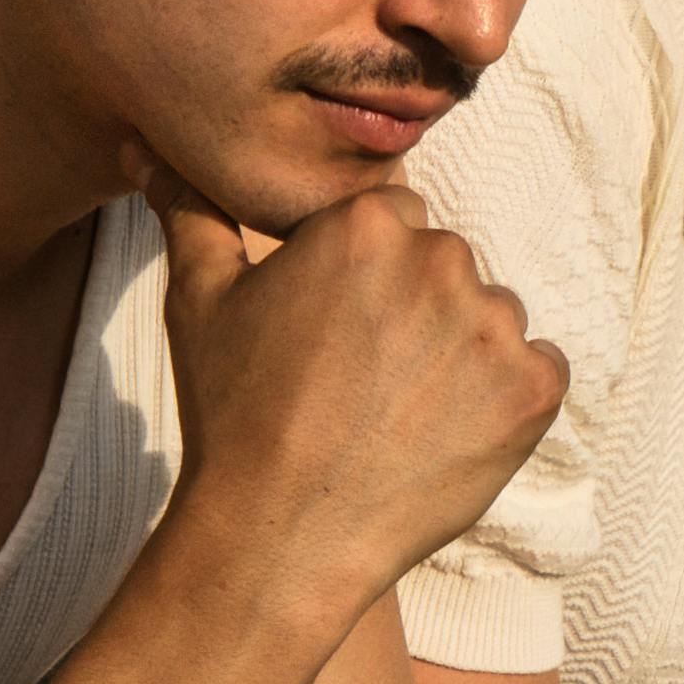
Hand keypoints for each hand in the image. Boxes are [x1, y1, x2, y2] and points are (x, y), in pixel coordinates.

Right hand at [139, 163, 564, 610]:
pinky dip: (504, 399)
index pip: (392, 220)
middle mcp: (442, 260)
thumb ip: (192, 210)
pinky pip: (536, 370)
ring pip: (489, 317)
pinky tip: (446, 434)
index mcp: (368, 224)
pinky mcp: (534, 390)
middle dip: (413, 309)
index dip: (363, 276)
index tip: (335, 330)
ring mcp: (495, 327)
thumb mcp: (199, 300)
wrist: (282, 535)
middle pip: (443, 265)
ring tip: (398, 413)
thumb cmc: (234, 416)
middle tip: (361, 380)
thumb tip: (147, 148)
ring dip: (460, 352)